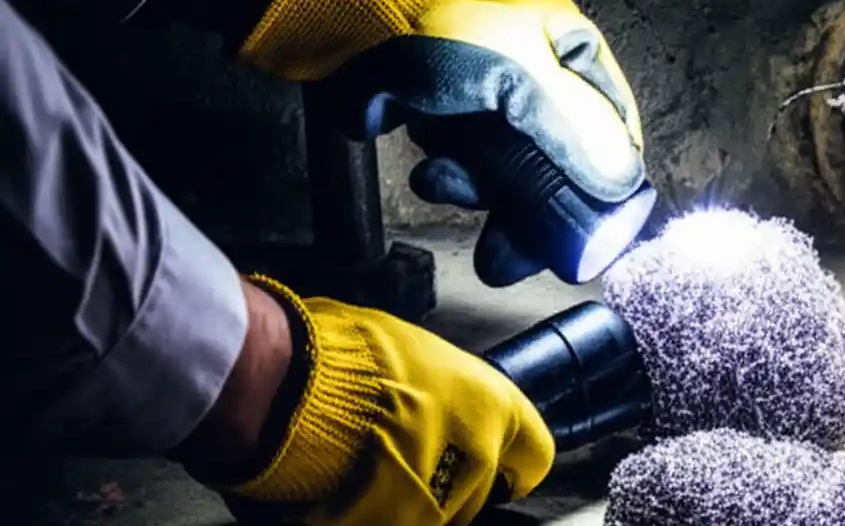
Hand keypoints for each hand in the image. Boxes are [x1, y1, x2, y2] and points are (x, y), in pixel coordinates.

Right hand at [209, 276, 554, 525]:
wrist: (294, 382)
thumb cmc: (348, 351)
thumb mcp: (412, 350)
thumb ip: (439, 385)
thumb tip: (430, 390)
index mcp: (492, 405)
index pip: (535, 454)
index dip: (514, 464)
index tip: (501, 470)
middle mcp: (478, 455)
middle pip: (478, 494)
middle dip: (448, 484)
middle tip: (403, 461)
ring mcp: (440, 498)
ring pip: (435, 516)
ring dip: (405, 503)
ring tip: (363, 476)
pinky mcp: (398, 521)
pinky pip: (391, 522)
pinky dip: (367, 515)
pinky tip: (339, 498)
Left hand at [238, 0, 645, 283]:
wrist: (338, 22)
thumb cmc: (435, 38)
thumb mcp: (521, 87)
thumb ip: (578, 141)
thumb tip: (624, 192)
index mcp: (570, 46)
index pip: (612, 128)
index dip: (606, 185)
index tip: (594, 237)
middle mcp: (541, 71)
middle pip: (562, 161)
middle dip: (535, 210)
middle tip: (514, 258)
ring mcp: (493, 95)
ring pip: (512, 171)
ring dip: (483, 192)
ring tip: (445, 187)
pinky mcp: (450, 116)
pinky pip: (471, 166)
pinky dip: (453, 177)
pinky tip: (429, 172)